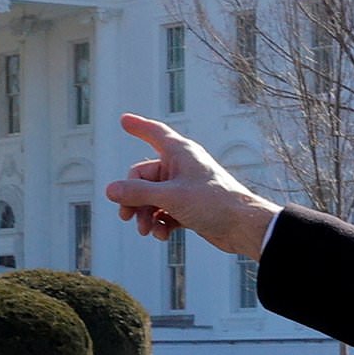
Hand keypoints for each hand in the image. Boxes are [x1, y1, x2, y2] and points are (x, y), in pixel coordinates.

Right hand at [104, 113, 280, 258]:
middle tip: (126, 216)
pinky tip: (161, 235)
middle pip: (144, 177)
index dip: (138, 126)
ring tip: (146, 230)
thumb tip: (110, 190)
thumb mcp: (170, 197)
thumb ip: (137, 193)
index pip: (154, 133)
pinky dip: (160, 222)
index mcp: (180, 153)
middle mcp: (182, 167)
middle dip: (134, 198)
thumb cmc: (214, 203)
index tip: (123, 120)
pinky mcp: (190, 207)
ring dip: (146, 214)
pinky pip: (165, 211)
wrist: (243, 227)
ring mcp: (185, 188)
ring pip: (153, 197)